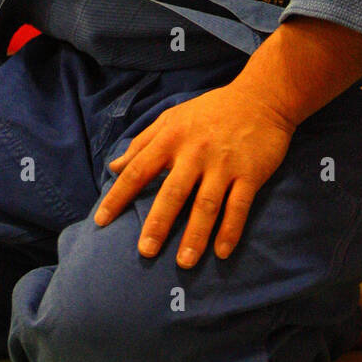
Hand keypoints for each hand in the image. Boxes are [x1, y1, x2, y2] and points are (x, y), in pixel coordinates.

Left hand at [93, 83, 295, 266]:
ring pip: (206, 204)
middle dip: (158, 223)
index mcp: (171, 138)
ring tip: (184, 262)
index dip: (118, 196)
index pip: (138, 170)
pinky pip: (239, 206)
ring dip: (195, 235)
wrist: (260, 98)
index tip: (101, 221)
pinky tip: (221, 252)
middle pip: (173, 192)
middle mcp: (195, 152)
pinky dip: (230, 230)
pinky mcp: (250, 173)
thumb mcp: (171, 117)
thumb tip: (113, 167)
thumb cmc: (210, 110)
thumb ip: (142, 142)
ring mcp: (224, 164)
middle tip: (146, 252)